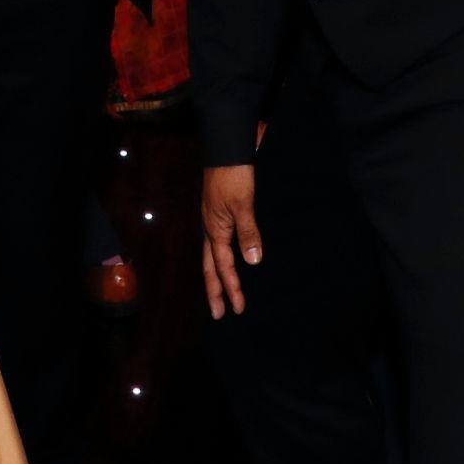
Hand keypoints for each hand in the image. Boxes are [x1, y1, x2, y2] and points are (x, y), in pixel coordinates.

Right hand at [199, 163, 262, 319]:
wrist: (228, 149)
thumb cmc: (235, 175)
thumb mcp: (244, 204)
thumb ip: (248, 233)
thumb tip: (252, 262)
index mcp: (215, 230)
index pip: (223, 267)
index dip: (231, 288)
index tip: (238, 309)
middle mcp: (211, 228)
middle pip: (210, 267)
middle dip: (215, 291)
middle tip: (219, 314)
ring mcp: (213, 220)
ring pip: (212, 256)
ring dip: (216, 276)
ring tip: (220, 294)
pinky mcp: (219, 213)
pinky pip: (218, 243)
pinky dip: (221, 258)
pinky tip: (228, 259)